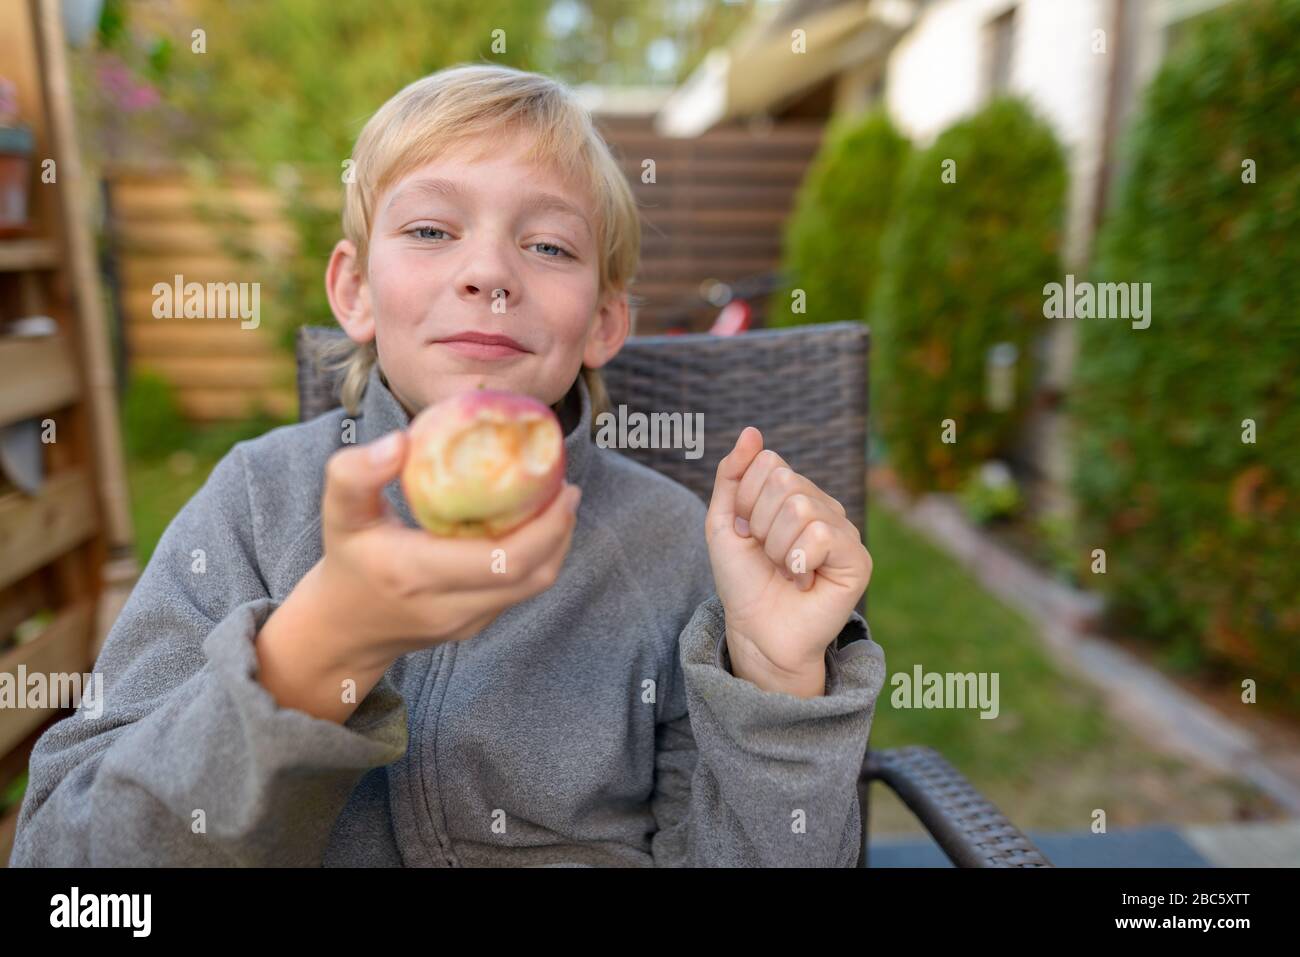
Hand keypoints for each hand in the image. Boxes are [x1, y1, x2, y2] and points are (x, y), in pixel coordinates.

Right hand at [258, 428, 580, 721]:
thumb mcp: (338, 513)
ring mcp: (465, 622)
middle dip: (559, 531)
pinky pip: (519, 592)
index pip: (502, 559)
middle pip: (530, 575)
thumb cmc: (348, 559)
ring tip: (558, 504)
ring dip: (554, 546)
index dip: (545, 526)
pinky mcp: (475, 627)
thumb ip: (356, 473)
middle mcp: (448, 606)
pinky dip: (536, 559)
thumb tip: (402, 440)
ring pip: (532, 587)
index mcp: (417, 574)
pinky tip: (534, 527)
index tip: (561, 486)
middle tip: (567, 489)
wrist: (343, 631)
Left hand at [705, 427, 872, 696]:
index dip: (745, 501)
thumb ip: (732, 474)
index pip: (768, 462)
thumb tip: (751, 431)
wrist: (756, 631)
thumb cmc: (742, 580)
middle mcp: (822, 505)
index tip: (747, 535)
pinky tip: (804, 581)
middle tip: (767, 556)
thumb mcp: (723, 522)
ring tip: (785, 571)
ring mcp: (842, 529)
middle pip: (784, 482)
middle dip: (760, 525)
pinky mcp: (857, 558)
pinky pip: (822, 534)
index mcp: (794, 492)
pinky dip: (799, 561)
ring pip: (801, 508)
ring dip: (777, 548)